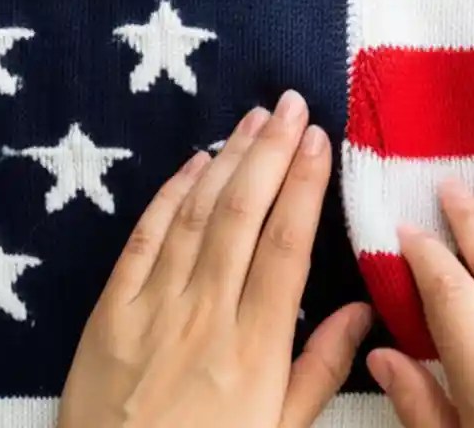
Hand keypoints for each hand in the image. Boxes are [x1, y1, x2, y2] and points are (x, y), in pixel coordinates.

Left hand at [58, 92, 371, 427]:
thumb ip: (321, 368)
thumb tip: (364, 310)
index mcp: (255, 348)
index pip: (287, 246)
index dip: (304, 184)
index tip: (318, 139)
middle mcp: (204, 316)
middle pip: (242, 215)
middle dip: (269, 151)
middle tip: (288, 104)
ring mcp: (152, 309)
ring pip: (194, 216)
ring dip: (225, 159)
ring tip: (251, 118)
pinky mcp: (109, 312)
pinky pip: (142, 240)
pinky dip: (168, 196)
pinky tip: (192, 164)